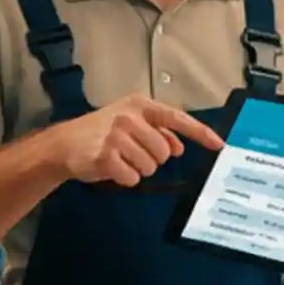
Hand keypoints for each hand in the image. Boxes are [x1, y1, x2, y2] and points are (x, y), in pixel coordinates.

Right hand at [50, 93, 224, 186]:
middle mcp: (130, 117)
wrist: (64, 144)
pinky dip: (125, 178)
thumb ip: (157, 131)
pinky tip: (112, 168)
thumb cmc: (100, 132)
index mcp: (140, 106)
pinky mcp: (107, 156)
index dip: (200, 133)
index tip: (219, 145)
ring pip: (150, 166)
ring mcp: (117, 136)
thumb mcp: (130, 122)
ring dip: (138, 169)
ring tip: (120, 159)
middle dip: (153, 158)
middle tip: (132, 153)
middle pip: (164, 151)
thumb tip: (178, 145)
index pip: (177, 118)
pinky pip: (133, 177)